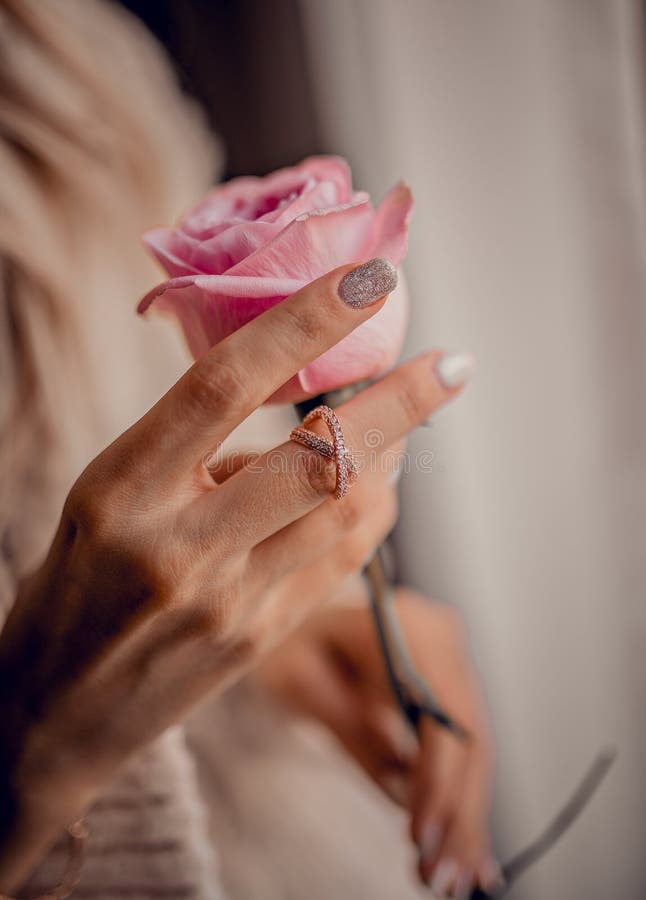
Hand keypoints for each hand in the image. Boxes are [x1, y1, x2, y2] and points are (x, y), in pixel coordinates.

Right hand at [0, 260, 466, 889]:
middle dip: (400, 402)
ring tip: (415, 412)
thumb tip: (301, 418)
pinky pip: (339, 561)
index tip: (366, 280)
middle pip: (318, 457)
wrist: (51, 712)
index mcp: (122, 488)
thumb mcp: (104, 497)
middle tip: (453, 364)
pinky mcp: (260, 640)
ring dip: (393, 454)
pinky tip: (383, 481)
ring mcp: (229, 601)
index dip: (303, 324)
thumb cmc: (72, 586)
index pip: (225, 385)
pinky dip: (372, 511)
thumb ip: (191, 454)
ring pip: (345, 511)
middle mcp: (180, 545)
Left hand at [255, 588, 499, 897]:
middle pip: (470, 739)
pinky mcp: (446, 691)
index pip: (444, 712)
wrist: (293, 611)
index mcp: (410, 626)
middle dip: (458, 815)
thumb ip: (344, 720)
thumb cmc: (285, 637)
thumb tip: (400, 782)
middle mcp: (443, 642)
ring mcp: (450, 665)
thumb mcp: (295, 673)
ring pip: (475, 755)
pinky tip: (468, 855)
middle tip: (441, 880)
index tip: (421, 837)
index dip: (439, 781)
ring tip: (452, 882)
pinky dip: (461, 805)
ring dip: (464, 821)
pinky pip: (463, 753)